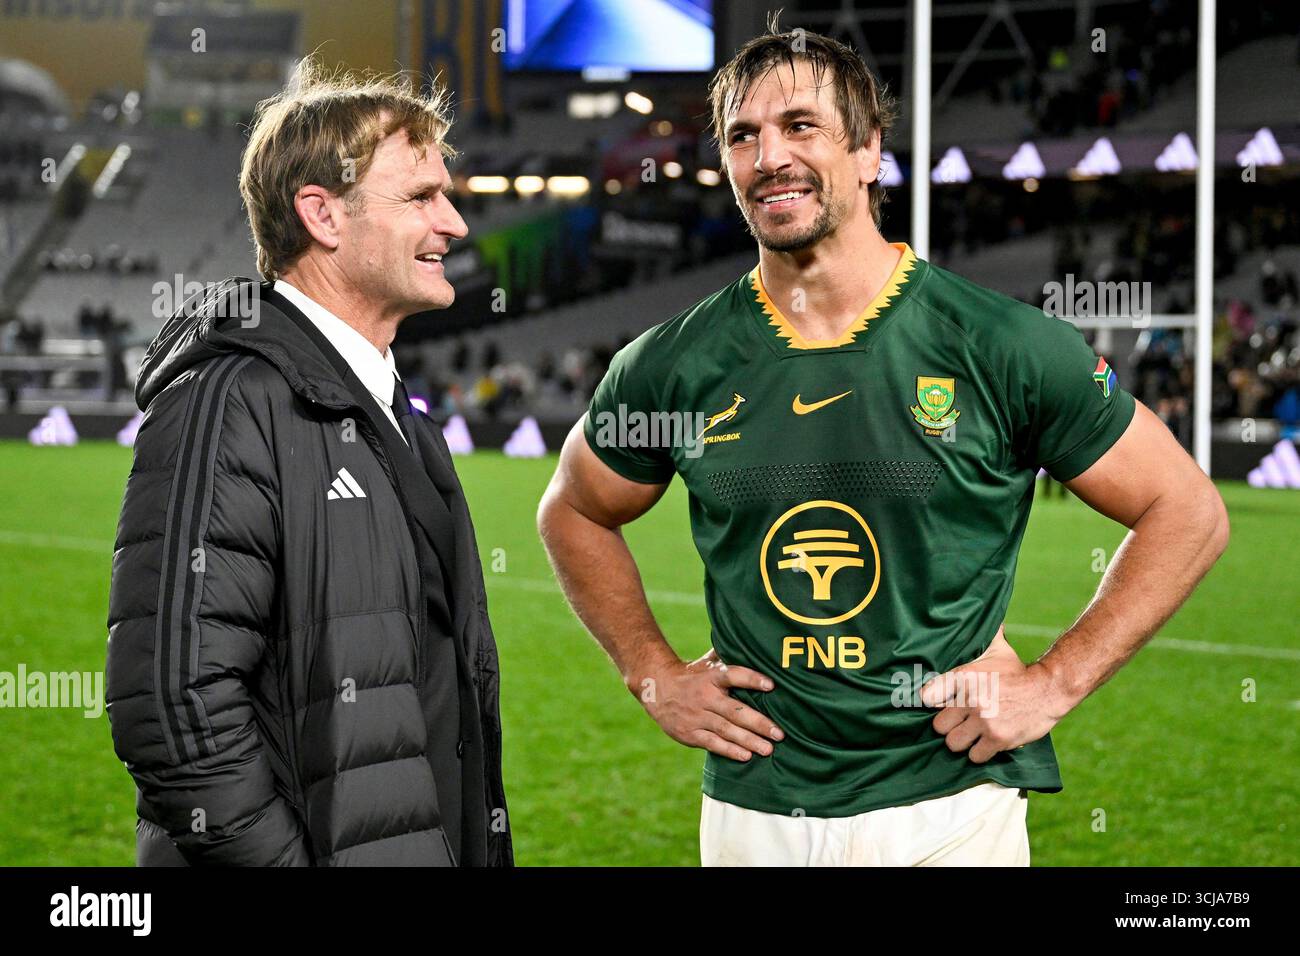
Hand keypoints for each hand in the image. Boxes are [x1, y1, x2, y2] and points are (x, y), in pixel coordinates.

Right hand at [634, 649, 783, 761]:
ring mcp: (697, 716)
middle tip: (779, 733)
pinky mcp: (690, 733)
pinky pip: (713, 743)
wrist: (656, 689)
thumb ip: (727, 656)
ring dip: (749, 741)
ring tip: (768, 749)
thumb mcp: (706, 662)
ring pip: (726, 730)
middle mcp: (705, 696)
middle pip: (734, 710)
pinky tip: (746, 756)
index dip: (751, 679)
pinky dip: (730, 750)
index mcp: (712, 677)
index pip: (733, 675)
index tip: (771, 685)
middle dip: (758, 723)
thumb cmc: (692, 675)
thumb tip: (752, 641)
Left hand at [920, 626, 1070, 763]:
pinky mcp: (997, 739)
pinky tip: (985, 744)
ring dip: (961, 741)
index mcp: (965, 676)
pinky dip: (979, 753)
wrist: (1048, 690)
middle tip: (958, 722)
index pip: (928, 696)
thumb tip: (973, 612)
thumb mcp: (996, 650)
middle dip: (948, 725)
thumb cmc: (1018, 672)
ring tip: (970, 735)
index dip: (931, 702)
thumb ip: (979, 638)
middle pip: (938, 725)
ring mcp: (984, 721)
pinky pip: (974, 756)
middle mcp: (971, 699)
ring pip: (953, 743)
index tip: (937, 704)